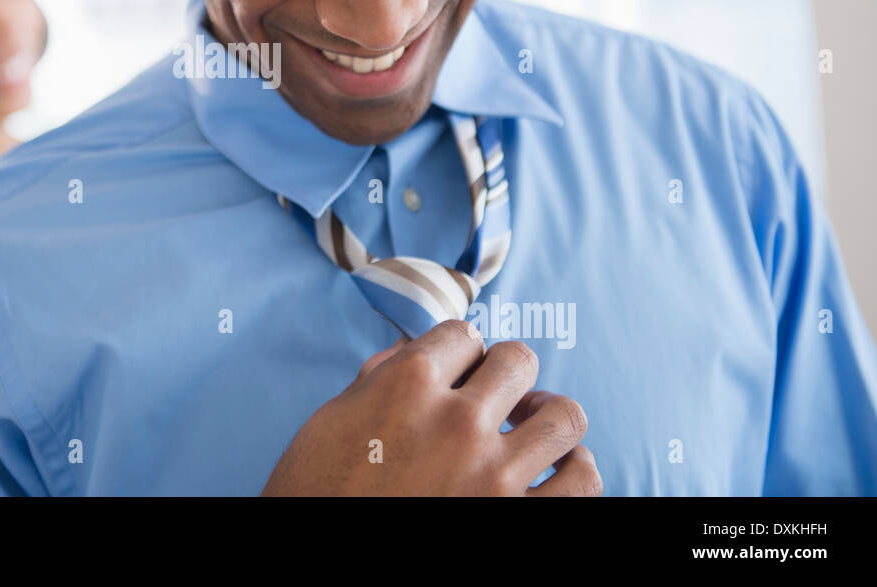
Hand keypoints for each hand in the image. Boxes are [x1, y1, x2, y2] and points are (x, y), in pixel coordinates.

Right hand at [261, 320, 600, 495]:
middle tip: (496, 394)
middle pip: (517, 361)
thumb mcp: (331, 421)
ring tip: (532, 424)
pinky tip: (559, 468)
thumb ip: (377, 381)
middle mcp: (457, 420)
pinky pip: (581, 481)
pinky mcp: (518, 519)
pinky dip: (576, 469)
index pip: (463, 335)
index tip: (456, 369)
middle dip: (506, 373)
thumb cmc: (314, 491)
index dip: (460, 352)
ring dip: (548, 415)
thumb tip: (409, 355)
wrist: (319, 561)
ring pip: (563, 416)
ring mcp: (494, 473)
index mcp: (407, 384)